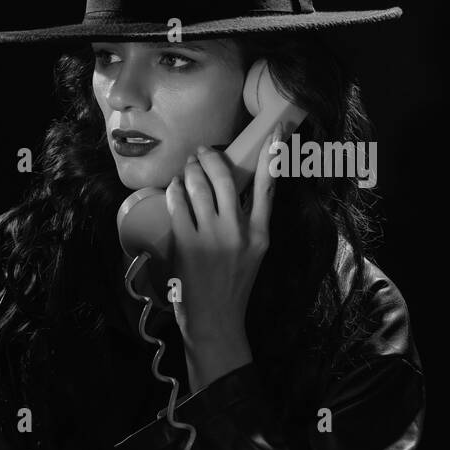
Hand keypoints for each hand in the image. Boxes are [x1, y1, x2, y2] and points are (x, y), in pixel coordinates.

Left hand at [164, 125, 282, 349]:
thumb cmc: (233, 287)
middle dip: (211, 157)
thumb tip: (235, 194)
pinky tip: (175, 186)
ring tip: (188, 167)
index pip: (269, 185)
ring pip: (199, 184)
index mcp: (260, 233)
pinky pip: (178, 202)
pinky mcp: (186, 241)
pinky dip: (175, 188)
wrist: (215, 319)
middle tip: (203, 152)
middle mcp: (238, 229)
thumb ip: (250, 224)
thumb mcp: (254, 254)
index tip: (275, 130)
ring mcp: (211, 235)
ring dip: (190, 169)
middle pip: (225, 176)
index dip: (272, 155)